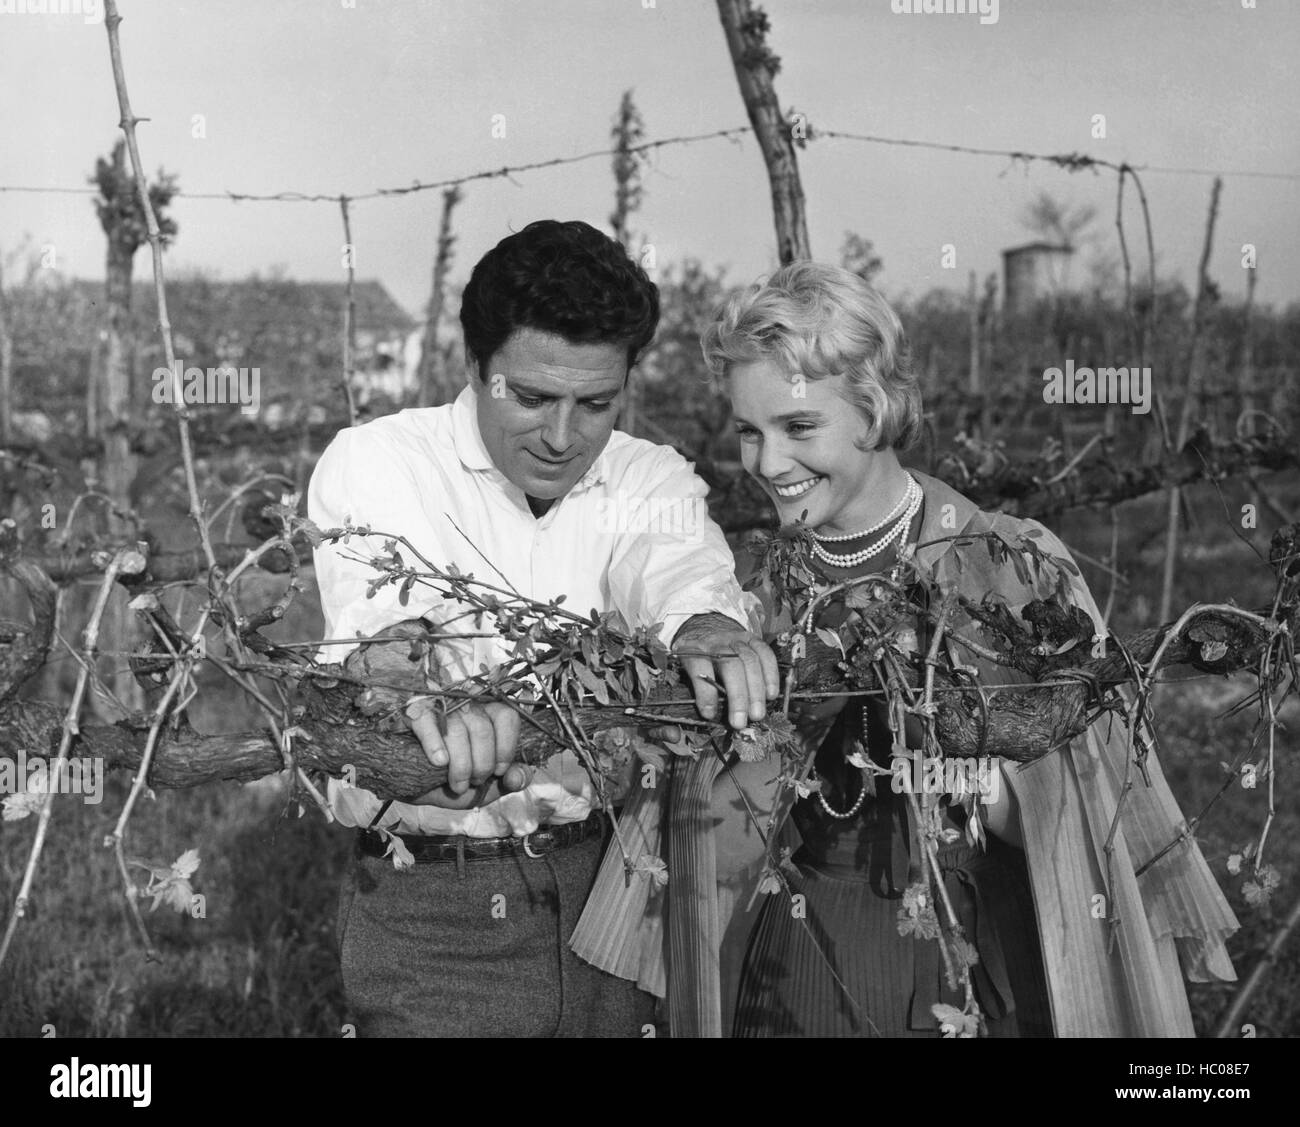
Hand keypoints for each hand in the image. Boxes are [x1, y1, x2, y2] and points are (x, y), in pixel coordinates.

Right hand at [404, 698, 525, 806]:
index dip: (506, 748)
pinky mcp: (413, 714)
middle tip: (473, 782)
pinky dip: (435, 745)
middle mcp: (465, 705)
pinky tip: (439, 762)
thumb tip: (519, 778)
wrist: (407, 784)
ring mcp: (438, 707)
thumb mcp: (483, 788)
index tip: (498, 771)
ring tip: (456, 784)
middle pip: (483, 728)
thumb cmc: (449, 781)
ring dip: (460, 766)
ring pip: (458, 730)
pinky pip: (428, 724)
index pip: (507, 717)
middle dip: (481, 764)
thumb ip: (507, 782)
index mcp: (487, 715)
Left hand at [671, 612, 779, 730]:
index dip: (705, 692)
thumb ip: (697, 689)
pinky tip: (771, 695)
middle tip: (740, 722)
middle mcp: (715, 642)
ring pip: (750, 661)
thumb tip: (712, 717)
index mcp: (692, 650)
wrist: (706, 631)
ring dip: (756, 691)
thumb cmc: (697, 660)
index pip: (698, 667)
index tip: (709, 714)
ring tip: (757, 714)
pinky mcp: (752, 638)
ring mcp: (735, 639)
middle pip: (730, 666)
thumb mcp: (685, 670)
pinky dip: (770, 676)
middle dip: (738, 696)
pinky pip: (766, 654)